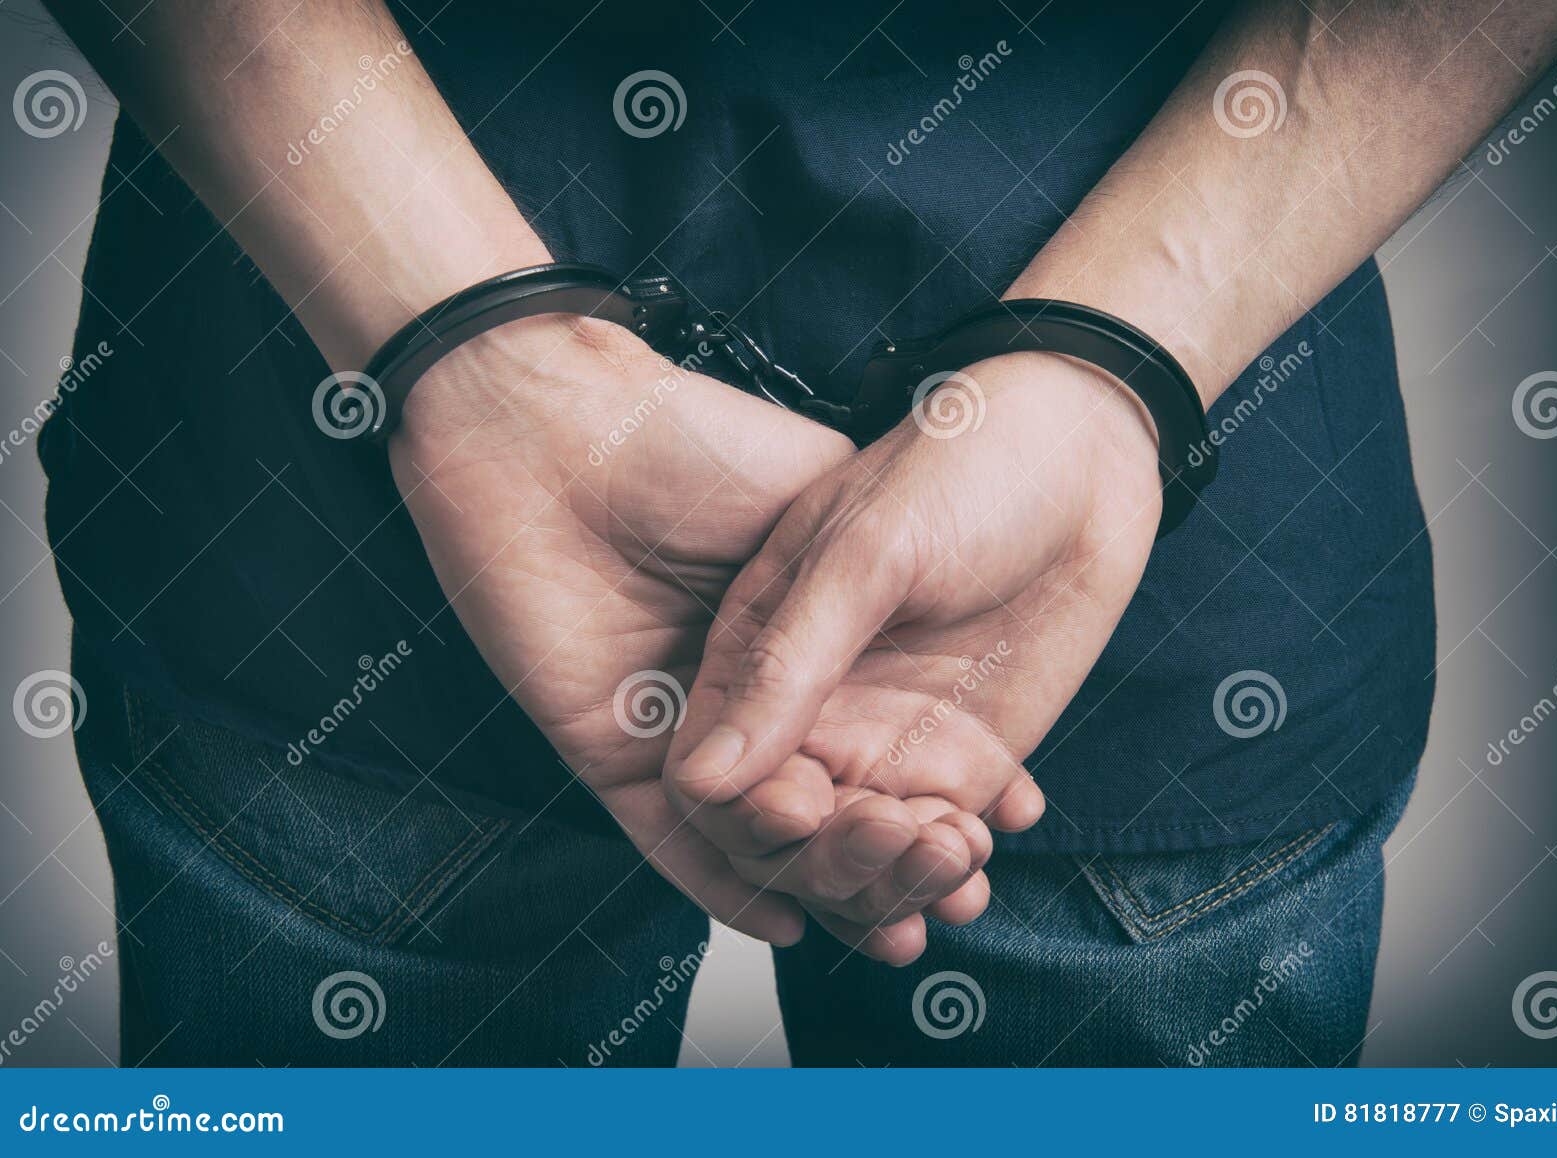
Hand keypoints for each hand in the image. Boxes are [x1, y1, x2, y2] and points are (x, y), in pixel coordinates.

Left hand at [388, 315, 988, 956]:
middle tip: (955, 878)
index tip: (989, 821)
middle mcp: (744, 698)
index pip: (867, 740)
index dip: (929, 789)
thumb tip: (962, 636)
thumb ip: (871, 585)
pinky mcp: (611, 752)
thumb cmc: (693, 444)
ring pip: (759, 837)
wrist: (560, 430)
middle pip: (824, 802)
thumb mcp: (824, 507)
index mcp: (796, 643)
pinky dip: (726, 888)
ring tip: (897, 916)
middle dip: (890, 854)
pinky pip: (671, 843)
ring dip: (827, 882)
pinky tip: (789, 922)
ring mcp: (676, 730)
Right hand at [664, 352, 1163, 956]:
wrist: (1080, 449)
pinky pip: (942, 835)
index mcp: (756, 653)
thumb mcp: (864, 554)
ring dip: (904, 878)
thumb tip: (703, 779)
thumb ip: (787, 665)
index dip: (751, 818)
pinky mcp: (962, 752)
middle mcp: (813, 710)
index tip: (807, 814)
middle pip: (792, 836)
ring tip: (958, 855)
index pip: (717, 777)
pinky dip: (962, 862)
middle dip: (839, 863)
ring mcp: (887, 735)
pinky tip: (997, 834)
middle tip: (902, 839)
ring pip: (867, 854)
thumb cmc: (961, 468)